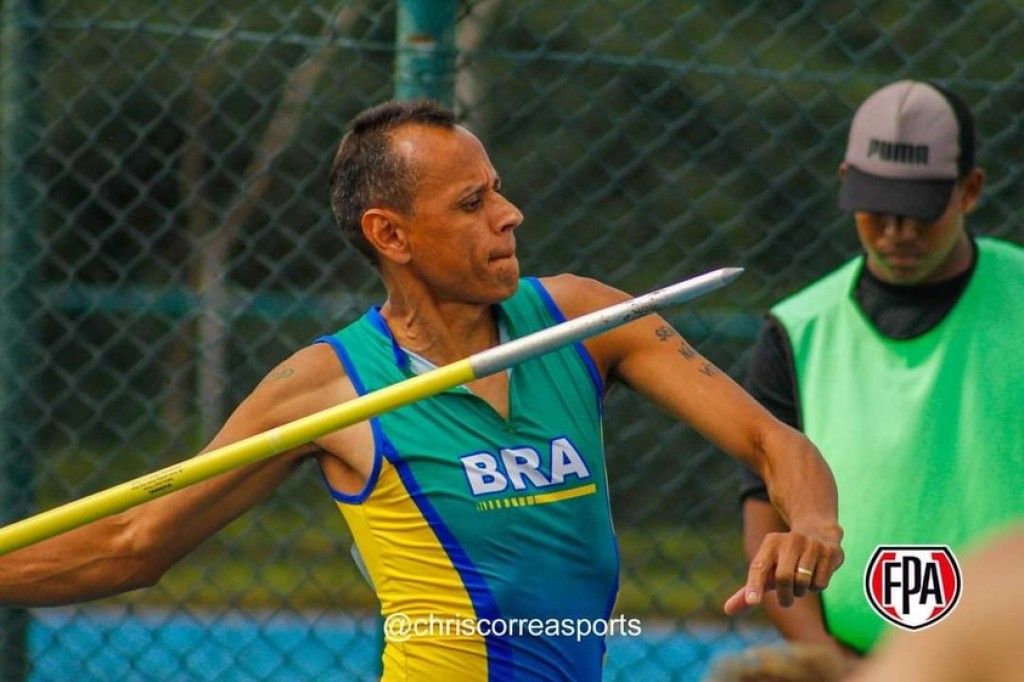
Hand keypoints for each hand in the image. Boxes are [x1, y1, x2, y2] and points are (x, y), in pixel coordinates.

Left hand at [723, 526, 842, 614]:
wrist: (818, 533)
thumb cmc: (785, 559)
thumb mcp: (766, 569)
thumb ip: (748, 590)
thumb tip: (727, 610)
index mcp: (771, 543)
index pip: (758, 567)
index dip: (754, 585)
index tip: (753, 602)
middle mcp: (791, 541)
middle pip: (783, 578)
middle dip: (785, 596)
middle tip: (786, 599)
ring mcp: (812, 545)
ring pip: (803, 583)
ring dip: (801, 591)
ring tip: (801, 582)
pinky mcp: (831, 552)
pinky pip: (820, 584)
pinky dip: (816, 587)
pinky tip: (816, 574)